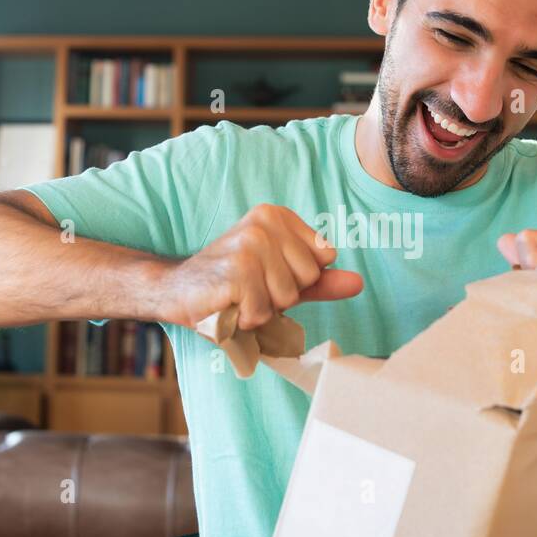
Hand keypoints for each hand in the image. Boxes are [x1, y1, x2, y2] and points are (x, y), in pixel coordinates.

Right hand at [152, 204, 362, 329]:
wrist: (177, 291)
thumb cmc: (234, 285)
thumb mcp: (281, 278)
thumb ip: (321, 280)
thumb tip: (359, 284)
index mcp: (277, 216)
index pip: (323, 259)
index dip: (299, 279)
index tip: (268, 275)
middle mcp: (263, 224)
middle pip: (308, 278)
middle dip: (282, 295)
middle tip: (250, 288)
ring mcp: (248, 247)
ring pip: (287, 298)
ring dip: (263, 309)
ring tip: (239, 297)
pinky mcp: (235, 273)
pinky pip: (264, 312)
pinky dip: (246, 320)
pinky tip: (228, 306)